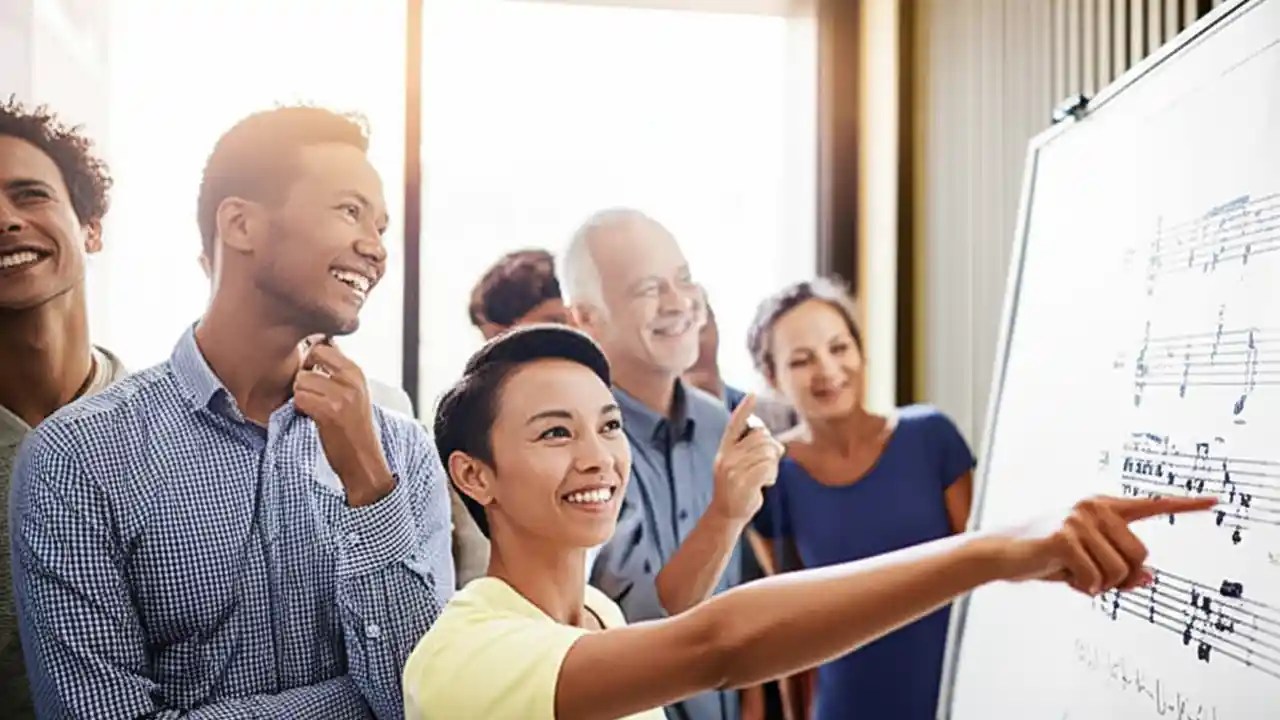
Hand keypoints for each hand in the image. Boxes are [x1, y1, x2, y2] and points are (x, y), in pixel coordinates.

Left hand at [294, 337, 393, 506]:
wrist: (363, 460)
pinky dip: (300, 409)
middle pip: (311, 358)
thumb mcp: (353, 393)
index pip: (324, 346)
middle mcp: (351, 380)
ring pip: (301, 381)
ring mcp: (342, 395)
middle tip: (310, 392)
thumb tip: (316, 345)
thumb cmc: (353, 429)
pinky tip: (312, 417)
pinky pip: (300, 399)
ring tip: (314, 409)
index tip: (313, 374)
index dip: (310, 359)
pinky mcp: (330, 412)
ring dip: (301, 396)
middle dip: (304, 375)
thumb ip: (337, 372)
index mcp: (357, 372)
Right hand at [709, 395, 785, 522]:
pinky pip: (768, 468)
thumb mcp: (738, 466)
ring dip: (773, 464)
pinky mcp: (743, 482)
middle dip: (772, 447)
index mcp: (725, 449)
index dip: (745, 409)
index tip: (753, 394)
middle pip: (761, 438)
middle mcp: (727, 457)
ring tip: (766, 475)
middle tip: (773, 460)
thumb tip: (777, 444)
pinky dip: (772, 475)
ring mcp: (733, 469)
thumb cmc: (737, 488)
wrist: (726, 514)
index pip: (735, 424)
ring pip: (767, 452)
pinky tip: (766, 483)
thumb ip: (752, 452)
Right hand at [991, 495, 1216, 593]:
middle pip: (1140, 555)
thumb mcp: (1089, 562)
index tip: (1215, 501)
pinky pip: (1095, 577)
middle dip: (1122, 576)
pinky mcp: (1064, 537)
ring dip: (1100, 584)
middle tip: (1093, 578)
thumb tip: (1149, 578)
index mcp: (1103, 507)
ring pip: (1119, 571)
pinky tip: (1064, 577)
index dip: (1186, 504)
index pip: (1151, 505)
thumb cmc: (1046, 556)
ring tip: (1075, 575)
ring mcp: (1078, 520)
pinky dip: (1083, 586)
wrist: (1002, 554)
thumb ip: (1120, 567)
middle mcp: (1094, 507)